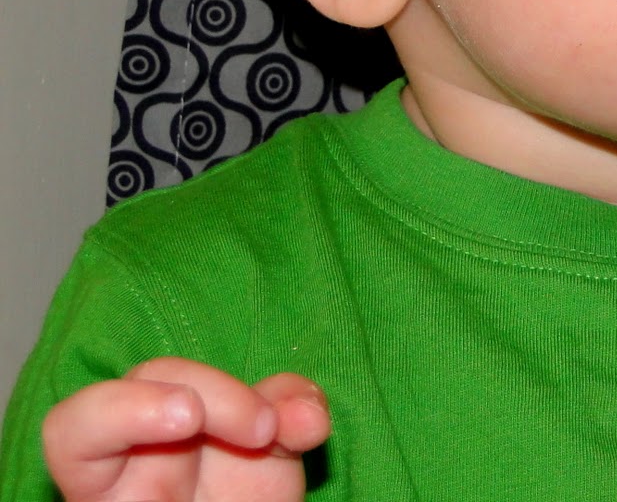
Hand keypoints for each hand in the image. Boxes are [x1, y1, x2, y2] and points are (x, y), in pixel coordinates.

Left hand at [41, 357, 328, 501]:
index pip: (76, 433)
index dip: (120, 409)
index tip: (185, 420)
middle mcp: (146, 465)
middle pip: (153, 380)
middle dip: (212, 392)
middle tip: (257, 433)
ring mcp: (205, 451)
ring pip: (214, 381)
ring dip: (260, 396)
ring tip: (290, 433)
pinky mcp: (264, 451)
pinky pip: (281, 400)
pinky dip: (301, 405)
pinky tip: (313, 430)